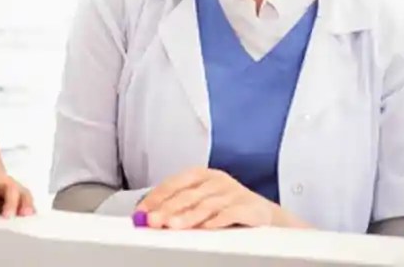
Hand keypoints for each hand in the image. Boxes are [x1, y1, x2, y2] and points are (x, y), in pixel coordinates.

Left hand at [0, 169, 34, 217]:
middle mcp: (7, 183)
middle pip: (11, 190)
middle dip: (10, 204)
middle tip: (6, 217)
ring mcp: (19, 191)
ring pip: (25, 196)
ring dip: (25, 206)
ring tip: (25, 215)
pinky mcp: (26, 200)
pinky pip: (31, 205)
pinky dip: (32, 211)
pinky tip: (31, 218)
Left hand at [138, 168, 304, 229]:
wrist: (262, 213)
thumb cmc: (224, 205)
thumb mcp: (200, 199)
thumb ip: (176, 204)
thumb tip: (146, 215)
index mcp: (200, 175)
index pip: (173, 184)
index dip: (156, 197)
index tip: (141, 211)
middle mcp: (216, 180)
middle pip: (187, 195)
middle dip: (167, 209)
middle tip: (153, 220)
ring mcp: (233, 193)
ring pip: (206, 205)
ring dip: (187, 217)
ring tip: (172, 226)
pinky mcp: (249, 207)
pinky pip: (230, 213)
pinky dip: (217, 221)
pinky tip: (205, 228)